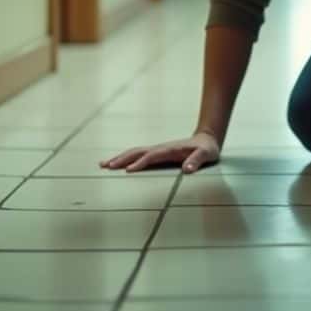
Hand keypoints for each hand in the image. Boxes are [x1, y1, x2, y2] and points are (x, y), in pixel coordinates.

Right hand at [99, 132, 220, 173]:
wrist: (206, 140)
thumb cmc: (207, 149)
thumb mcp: (206, 155)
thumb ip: (197, 161)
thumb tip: (187, 170)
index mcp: (170, 149)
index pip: (152, 156)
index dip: (140, 163)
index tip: (128, 171)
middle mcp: (160, 148)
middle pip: (137, 152)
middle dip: (122, 159)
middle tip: (106, 166)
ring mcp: (157, 149)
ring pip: (134, 152)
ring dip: (119, 157)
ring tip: (104, 164)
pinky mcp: (157, 152)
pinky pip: (138, 154)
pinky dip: (126, 158)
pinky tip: (117, 163)